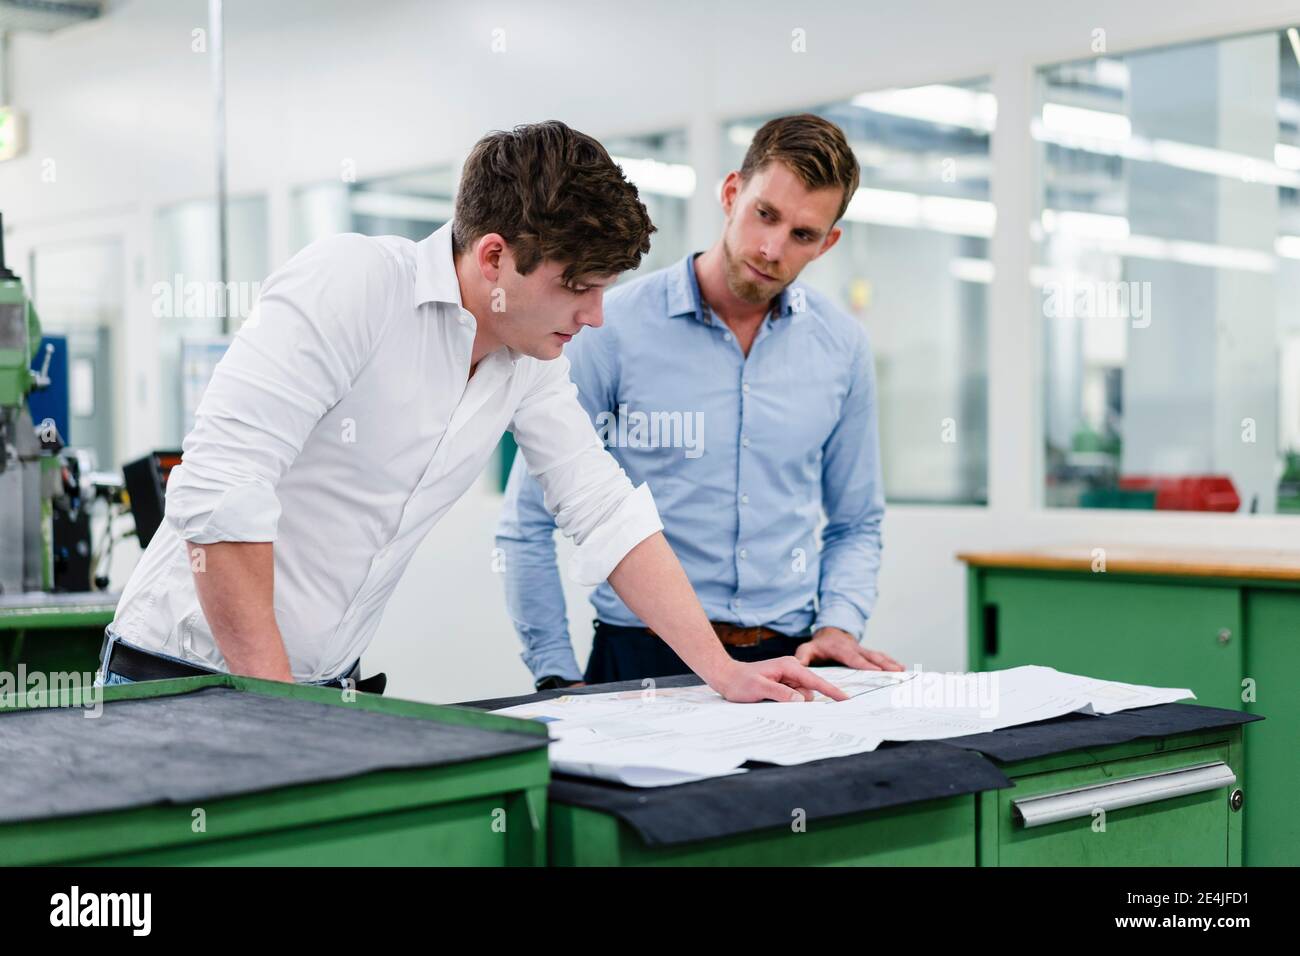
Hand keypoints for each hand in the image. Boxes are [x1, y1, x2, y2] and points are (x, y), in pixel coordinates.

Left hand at [707, 656, 849, 702]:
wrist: (726, 676)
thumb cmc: (740, 682)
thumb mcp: (759, 688)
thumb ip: (781, 694)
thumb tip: (802, 700)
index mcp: (788, 666)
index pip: (815, 681)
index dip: (832, 691)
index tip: (846, 700)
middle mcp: (791, 669)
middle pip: (810, 691)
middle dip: (801, 701)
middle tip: (776, 699)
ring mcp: (788, 676)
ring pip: (802, 696)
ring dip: (791, 702)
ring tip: (768, 697)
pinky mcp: (784, 683)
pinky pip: (794, 696)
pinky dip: (788, 701)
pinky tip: (771, 698)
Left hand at [795, 627, 904, 670]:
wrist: (830, 633)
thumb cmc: (819, 645)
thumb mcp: (807, 649)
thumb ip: (802, 657)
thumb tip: (798, 665)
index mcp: (841, 649)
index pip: (854, 658)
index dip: (865, 664)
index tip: (876, 671)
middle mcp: (855, 649)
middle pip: (871, 657)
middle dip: (884, 665)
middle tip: (896, 672)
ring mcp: (863, 650)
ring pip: (879, 656)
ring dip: (891, 663)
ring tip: (902, 671)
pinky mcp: (868, 652)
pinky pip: (881, 657)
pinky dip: (891, 661)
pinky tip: (901, 668)